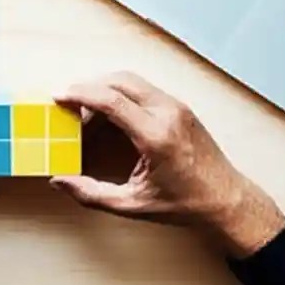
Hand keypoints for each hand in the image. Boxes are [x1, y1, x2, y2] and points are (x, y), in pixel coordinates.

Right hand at [50, 72, 284, 257]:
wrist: (226, 199)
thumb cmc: (185, 204)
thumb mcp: (133, 205)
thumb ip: (92, 194)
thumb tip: (60, 181)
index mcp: (157, 136)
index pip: (112, 100)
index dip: (80, 95)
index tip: (58, 97)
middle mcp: (168, 113)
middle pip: (119, 80)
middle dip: (89, 88)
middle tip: (69, 106)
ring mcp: (177, 106)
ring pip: (132, 81)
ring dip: (106, 91)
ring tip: (88, 118)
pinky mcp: (180, 107)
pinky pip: (144, 90)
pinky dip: (122, 96)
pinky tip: (112, 120)